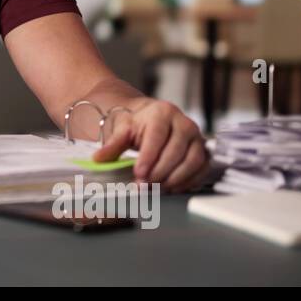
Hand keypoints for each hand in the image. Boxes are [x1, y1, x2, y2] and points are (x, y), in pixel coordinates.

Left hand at [90, 99, 210, 193]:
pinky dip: (189, 181)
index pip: (157, 136)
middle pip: (176, 151)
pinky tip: (173, 188)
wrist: (153, 119)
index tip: (139, 174)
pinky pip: (202, 168)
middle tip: (146, 186)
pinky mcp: (203, 150)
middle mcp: (183, 122)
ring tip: (158, 188)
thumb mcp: (123, 130)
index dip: (149, 157)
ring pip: (193, 161)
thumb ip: (112, 145)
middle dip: (160, 172)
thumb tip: (98, 159)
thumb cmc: (139, 125)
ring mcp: (196, 136)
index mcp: (162, 113)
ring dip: (175, 179)